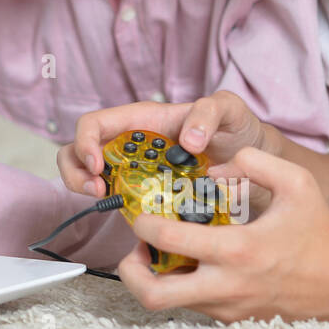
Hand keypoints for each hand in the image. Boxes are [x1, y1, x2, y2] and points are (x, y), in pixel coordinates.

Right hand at [58, 90, 276, 212]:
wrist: (252, 158)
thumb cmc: (234, 127)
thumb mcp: (227, 109)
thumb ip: (208, 113)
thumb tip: (186, 141)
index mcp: (140, 120)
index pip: (93, 124)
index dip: (85, 142)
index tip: (98, 165)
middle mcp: (129, 145)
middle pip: (77, 152)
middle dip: (76, 171)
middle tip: (98, 190)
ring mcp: (134, 171)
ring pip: (89, 177)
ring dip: (85, 188)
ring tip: (107, 201)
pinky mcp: (146, 194)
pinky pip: (120, 202)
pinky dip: (116, 210)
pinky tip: (136, 218)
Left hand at [116, 146, 328, 321]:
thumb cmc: (321, 230)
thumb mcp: (298, 182)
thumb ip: (256, 161)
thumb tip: (216, 165)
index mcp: (238, 250)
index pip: (169, 241)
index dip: (143, 225)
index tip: (140, 213)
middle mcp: (227, 285)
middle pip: (153, 294)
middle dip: (130, 271)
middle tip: (134, 248)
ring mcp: (228, 307)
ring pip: (170, 303)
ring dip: (154, 278)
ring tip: (158, 253)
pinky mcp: (233, 319)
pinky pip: (192, 305)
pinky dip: (180, 286)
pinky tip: (188, 263)